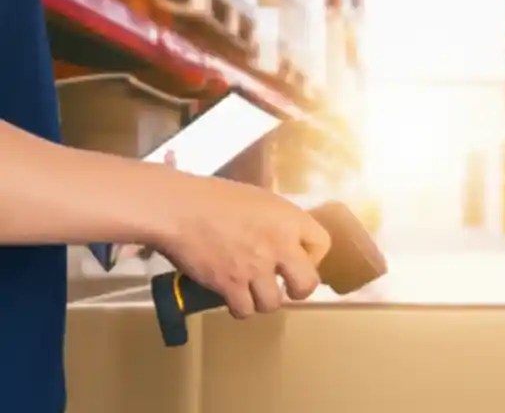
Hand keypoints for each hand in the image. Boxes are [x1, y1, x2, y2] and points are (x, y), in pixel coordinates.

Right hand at [149, 171, 331, 318]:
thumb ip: (278, 221)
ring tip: (252, 291)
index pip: (323, 244)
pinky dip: (239, 308)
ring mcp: (255, 269)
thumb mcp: (260, 199)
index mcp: (290, 219)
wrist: (179, 209)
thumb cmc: (216, 197)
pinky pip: (244, 310)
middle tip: (285, 286)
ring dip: (264, 300)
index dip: (313, 255)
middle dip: (299, 289)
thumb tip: (285, 238)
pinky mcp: (229, 286)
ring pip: (273, 303)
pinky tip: (232, 297)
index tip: (297, 257)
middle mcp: (279, 246)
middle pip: (308, 284)